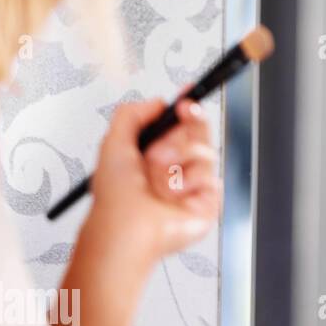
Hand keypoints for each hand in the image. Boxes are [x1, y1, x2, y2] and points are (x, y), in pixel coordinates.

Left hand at [84, 97, 221, 266]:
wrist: (128, 227)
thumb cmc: (115, 197)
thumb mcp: (113, 144)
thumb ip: (132, 114)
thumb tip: (158, 102)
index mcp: (154, 154)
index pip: (179, 124)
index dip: (187, 109)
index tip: (188, 98)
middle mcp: (175, 168)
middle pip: (199, 133)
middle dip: (189, 125)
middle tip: (184, 115)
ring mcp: (191, 185)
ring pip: (207, 153)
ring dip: (182, 157)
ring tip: (161, 172)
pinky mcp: (207, 201)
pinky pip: (213, 178)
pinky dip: (191, 182)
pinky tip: (174, 193)